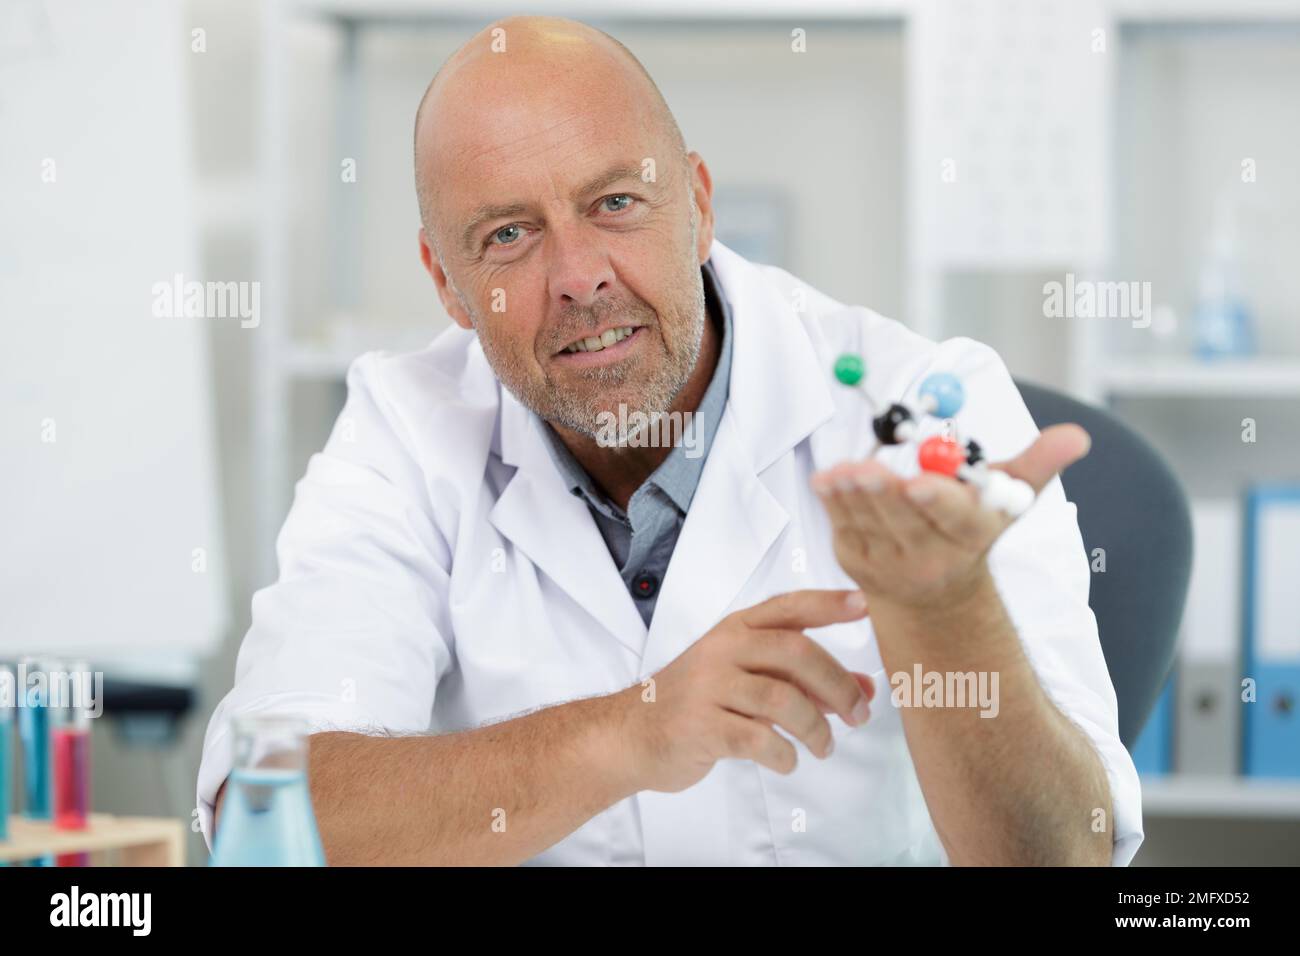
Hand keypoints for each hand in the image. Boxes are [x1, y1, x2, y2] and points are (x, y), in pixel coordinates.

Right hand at [617, 589, 876, 793]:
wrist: (630, 735)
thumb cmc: (698, 705)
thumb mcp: (748, 682)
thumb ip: (805, 682)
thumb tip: (864, 690)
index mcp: (735, 630)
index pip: (788, 608)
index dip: (828, 604)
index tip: (865, 605)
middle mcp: (722, 650)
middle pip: (795, 653)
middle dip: (837, 685)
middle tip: (859, 714)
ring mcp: (709, 686)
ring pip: (782, 699)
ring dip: (815, 728)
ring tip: (824, 747)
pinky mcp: (701, 726)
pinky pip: (758, 739)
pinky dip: (783, 754)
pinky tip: (787, 761)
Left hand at [810, 424, 1090, 611]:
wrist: (933, 591)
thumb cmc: (971, 528)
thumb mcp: (1008, 500)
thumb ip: (1037, 465)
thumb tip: (1076, 436)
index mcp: (970, 536)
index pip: (954, 518)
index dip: (935, 501)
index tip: (917, 483)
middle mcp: (930, 557)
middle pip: (903, 520)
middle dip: (882, 493)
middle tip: (863, 468)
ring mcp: (888, 565)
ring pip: (868, 522)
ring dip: (851, 495)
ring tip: (841, 471)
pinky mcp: (855, 563)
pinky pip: (843, 527)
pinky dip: (834, 502)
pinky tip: (828, 482)